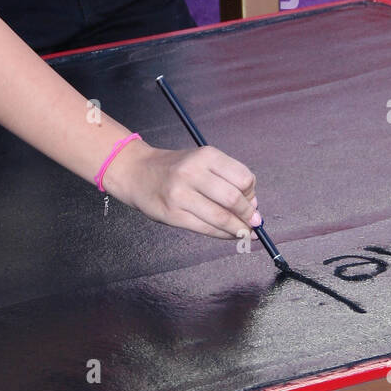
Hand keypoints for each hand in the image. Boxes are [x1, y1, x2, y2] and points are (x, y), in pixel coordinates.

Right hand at [103, 139, 260, 240]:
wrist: (136, 172)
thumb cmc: (175, 168)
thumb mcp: (201, 161)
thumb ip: (226, 179)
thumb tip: (253, 205)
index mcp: (205, 155)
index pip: (243, 178)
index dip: (252, 194)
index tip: (253, 202)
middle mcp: (193, 172)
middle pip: (233, 199)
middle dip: (248, 215)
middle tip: (254, 222)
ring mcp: (181, 194)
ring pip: (221, 217)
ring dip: (239, 229)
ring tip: (245, 232)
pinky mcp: (173, 214)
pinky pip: (206, 229)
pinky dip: (222, 235)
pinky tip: (229, 235)